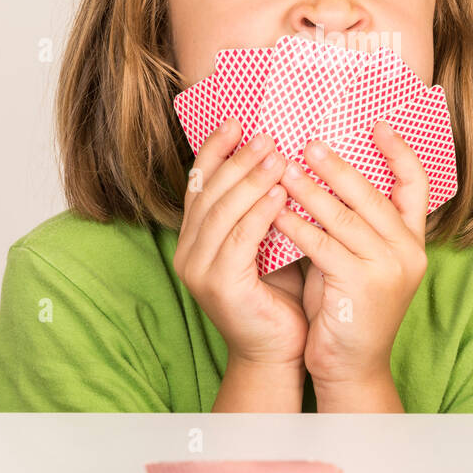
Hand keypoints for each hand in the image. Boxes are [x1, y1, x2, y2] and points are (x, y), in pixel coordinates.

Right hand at [174, 119, 306, 368]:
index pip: (199, 183)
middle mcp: (188, 251)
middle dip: (237, 159)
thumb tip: (284, 154)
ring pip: (223, 212)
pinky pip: (240, 239)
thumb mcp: (270, 241)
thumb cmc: (280, 294)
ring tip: (276, 155)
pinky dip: (260, 213)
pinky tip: (280, 193)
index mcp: (196, 237)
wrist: (280, 351)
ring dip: (250, 179)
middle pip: (209, 192)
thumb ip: (265, 205)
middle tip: (266, 135)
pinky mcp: (219, 286)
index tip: (237, 121)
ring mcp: (199, 270)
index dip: (215, 149)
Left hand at [273, 120, 428, 387]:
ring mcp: (389, 269)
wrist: (351, 368)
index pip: (417, 186)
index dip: (399, 152)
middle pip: (373, 195)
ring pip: (344, 218)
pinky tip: (274, 213)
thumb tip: (321, 171)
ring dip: (309, 191)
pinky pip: (322, 246)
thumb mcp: (359, 259)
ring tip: (282, 169)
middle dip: (338, 166)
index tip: (377, 124)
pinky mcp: (361, 285)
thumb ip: (352, 223)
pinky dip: (295, 226)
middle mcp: (408, 251)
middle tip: (308, 143)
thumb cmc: (346, 308)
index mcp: (413, 241)